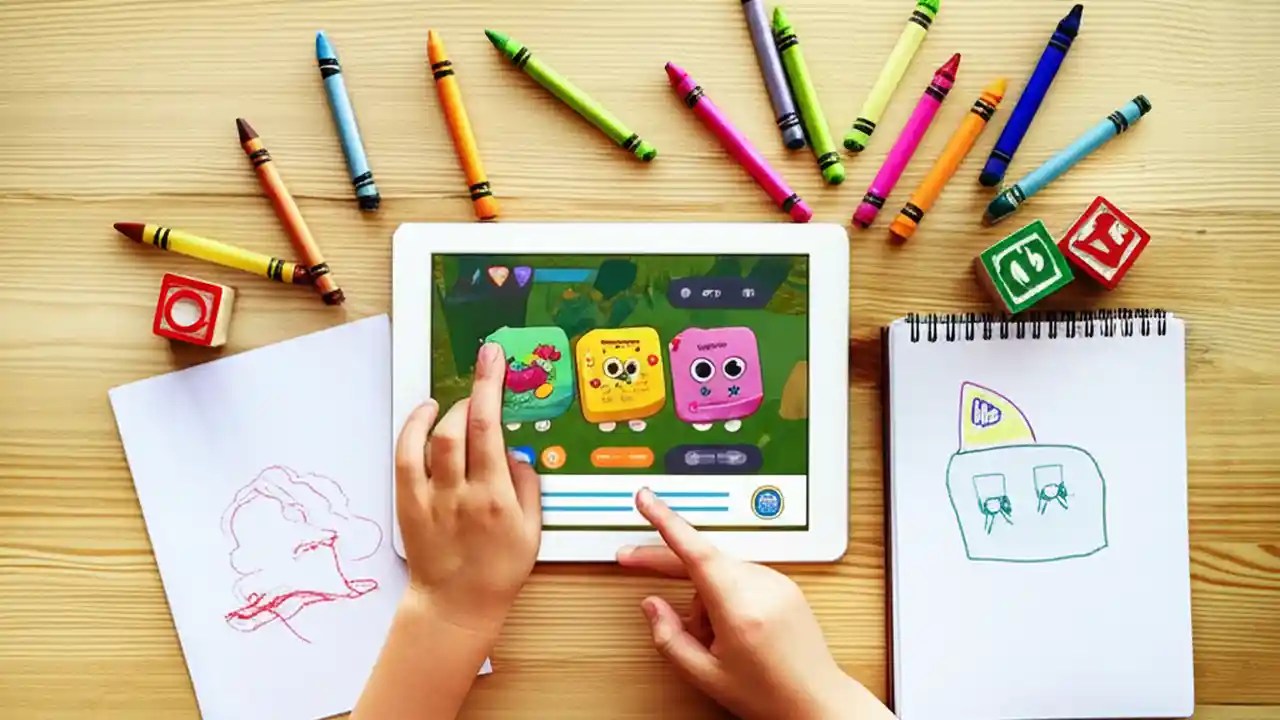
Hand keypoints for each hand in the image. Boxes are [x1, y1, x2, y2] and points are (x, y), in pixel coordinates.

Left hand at [394, 341, 541, 634]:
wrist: (456, 604)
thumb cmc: (498, 571)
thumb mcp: (532, 531)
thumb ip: (529, 486)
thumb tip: (518, 452)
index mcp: (497, 500)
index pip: (491, 428)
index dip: (490, 386)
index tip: (493, 357)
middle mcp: (462, 495)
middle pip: (461, 428)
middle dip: (472, 395)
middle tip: (484, 385)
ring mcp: (431, 499)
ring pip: (434, 439)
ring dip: (447, 412)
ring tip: (459, 403)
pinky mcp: (409, 504)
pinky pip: (406, 457)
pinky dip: (412, 430)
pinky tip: (425, 415)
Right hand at [619, 489, 891, 719]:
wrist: (818, 703)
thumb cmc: (769, 695)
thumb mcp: (706, 676)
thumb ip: (669, 639)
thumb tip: (652, 605)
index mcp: (740, 608)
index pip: (695, 552)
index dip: (666, 521)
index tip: (647, 500)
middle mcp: (761, 587)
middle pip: (701, 559)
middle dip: (666, 563)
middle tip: (631, 560)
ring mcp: (776, 583)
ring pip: (718, 571)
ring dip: (701, 595)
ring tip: (710, 639)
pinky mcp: (784, 585)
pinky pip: (740, 577)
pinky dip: (723, 595)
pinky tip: (728, 629)